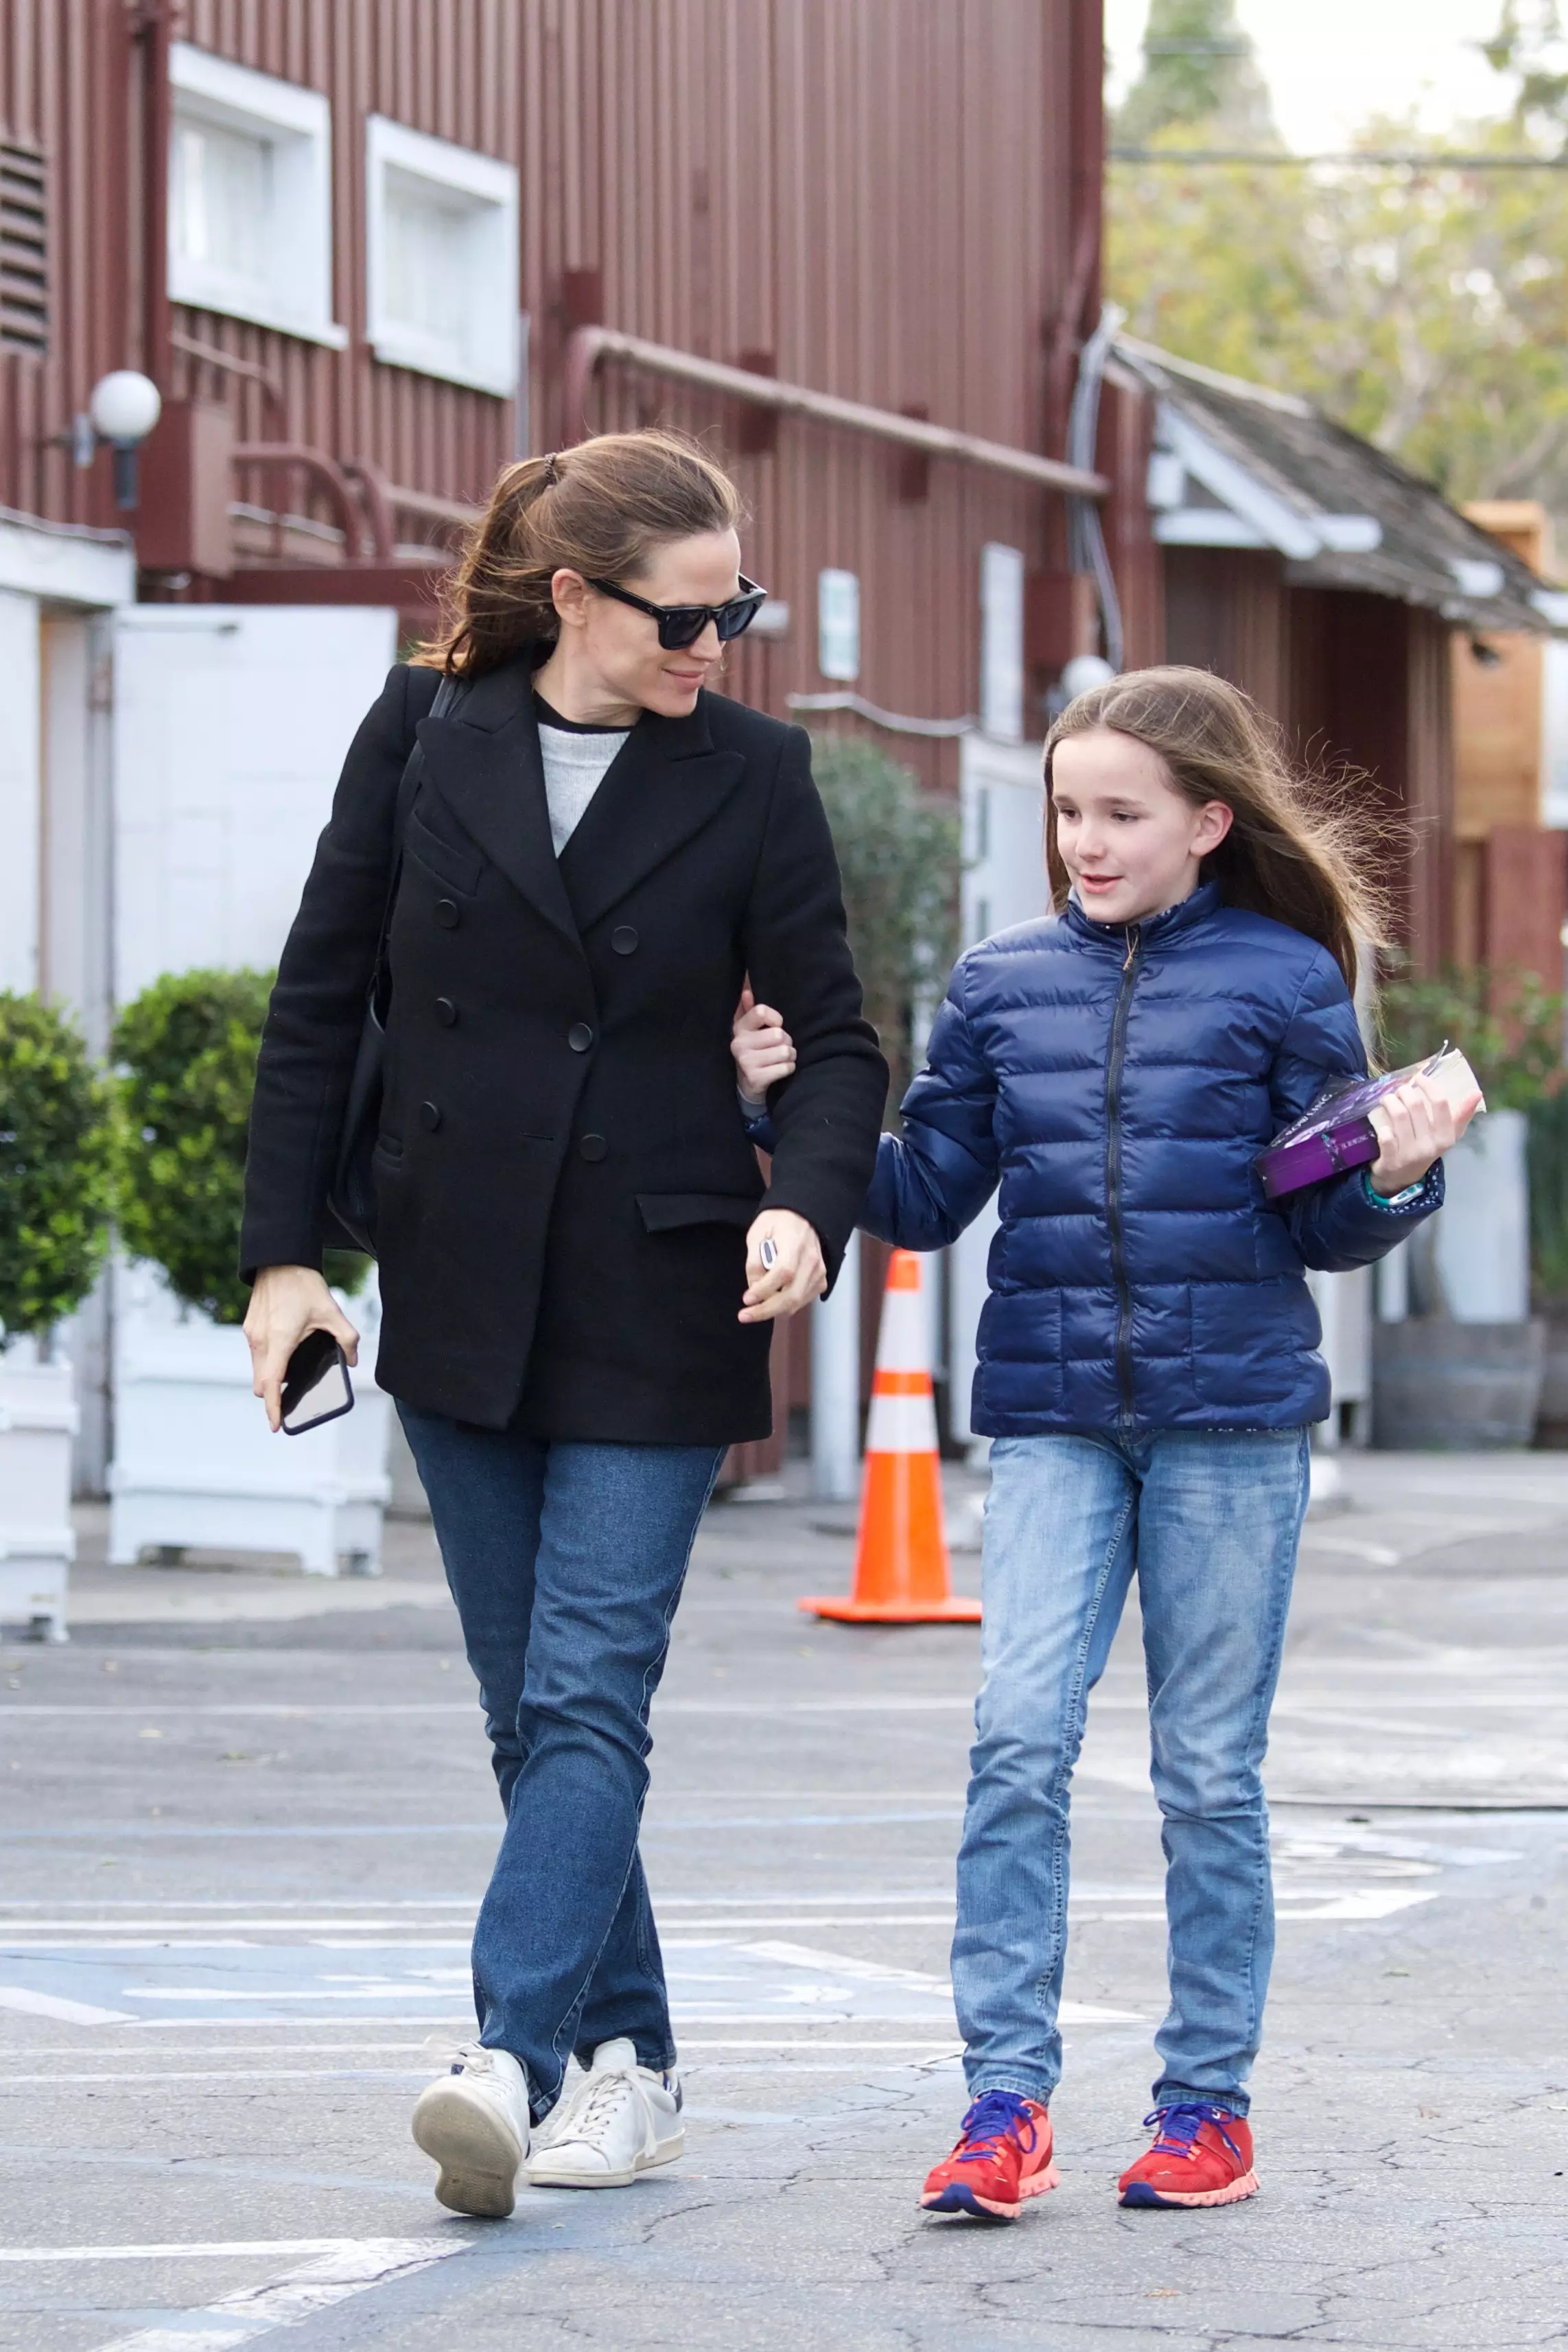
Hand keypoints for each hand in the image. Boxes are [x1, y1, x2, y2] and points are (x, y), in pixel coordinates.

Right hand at [243, 1264, 359, 1431]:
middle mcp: (261, 1340)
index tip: (276, 1424)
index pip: (271, 1384)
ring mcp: (252, 1334)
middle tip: (291, 1400)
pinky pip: (255, 1355)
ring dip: (269, 1379)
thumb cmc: (304, 1285)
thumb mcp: (332, 1312)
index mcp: (280, 1340)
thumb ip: (347, 1339)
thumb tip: (353, 1360)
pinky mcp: (249, 1327)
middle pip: (261, 1383)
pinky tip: (284, 1356)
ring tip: (289, 1379)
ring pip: (256, 1370)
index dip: (274, 1408)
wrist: (280, 1259)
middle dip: (273, 1396)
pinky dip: (267, 1363)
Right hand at [731, 983, 796, 1099]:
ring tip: (782, 1058)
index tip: (776, 1026)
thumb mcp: (751, 1030)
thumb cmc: (756, 1050)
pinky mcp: (755, 1078)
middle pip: (779, 1034)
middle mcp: (739, 1043)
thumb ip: (750, 1009)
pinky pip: (786, 1067)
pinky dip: (789, 1068)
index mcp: (739, 1028)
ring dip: (790, 1055)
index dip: (776, 1019)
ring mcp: (745, 1061)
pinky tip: (780, 1069)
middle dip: (786, 1041)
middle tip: (780, 1046)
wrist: (748, 1083)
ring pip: (785, 1051)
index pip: (761, 1012)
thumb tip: (747, 990)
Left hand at [739, 1209, 825, 1323]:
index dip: (764, 1289)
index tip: (747, 1299)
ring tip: (755, 1308)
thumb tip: (754, 1288)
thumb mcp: (757, 1233)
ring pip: (797, 1302)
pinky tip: (773, 1299)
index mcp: (795, 1243)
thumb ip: (754, 1262)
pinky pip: (803, 1301)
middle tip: (745, 1315)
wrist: (802, 1215)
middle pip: (792, 1295)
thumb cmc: (778, 1222)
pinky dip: (787, 1305)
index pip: (783, 1273)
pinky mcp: (821, 1279)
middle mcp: (811, 1260)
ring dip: (774, 1310)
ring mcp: (819, 1271)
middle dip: (766, 1310)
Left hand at [1368, 1072, 1482, 1194]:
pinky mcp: (1390, 1161)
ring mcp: (1410, 1154)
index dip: (1429, 1086)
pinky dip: (1381, 1126)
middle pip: (1415, 1105)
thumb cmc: (1426, 1149)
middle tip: (1399, 1091)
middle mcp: (1430, 1146)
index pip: (1441, 1103)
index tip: (1419, 1078)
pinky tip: (1382, 1123)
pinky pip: (1385, 1135)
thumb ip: (1461, 1115)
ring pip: (1398, 1115)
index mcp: (1446, 1137)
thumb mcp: (1446, 1135)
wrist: (1402, 1178)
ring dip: (1390, 1101)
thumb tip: (1477, 1093)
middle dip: (1404, 1091)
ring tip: (1388, 1099)